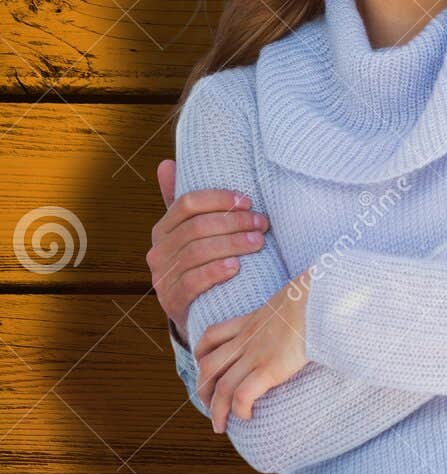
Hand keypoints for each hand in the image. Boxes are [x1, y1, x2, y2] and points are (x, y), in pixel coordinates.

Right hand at [147, 159, 268, 342]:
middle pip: (197, 228)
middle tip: (261, 223)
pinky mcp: (172, 301)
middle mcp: (158, 251)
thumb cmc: (200, 262)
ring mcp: (163, 277)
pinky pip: (192, 282)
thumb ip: (183, 201)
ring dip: (231, 244)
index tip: (248, 201)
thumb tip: (166, 163)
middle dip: (234, 222)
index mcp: (163, 228)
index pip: (187, 204)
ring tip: (258, 242)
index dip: (219, 199)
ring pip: (196, 253)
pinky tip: (236, 267)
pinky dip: (216, 272)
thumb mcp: (192, 231)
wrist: (195, 310)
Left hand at [194, 270, 311, 433]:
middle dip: (202, 390)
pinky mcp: (270, 368)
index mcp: (250, 322)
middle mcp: (247, 340)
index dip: (201, 356)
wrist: (320, 297)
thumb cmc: (317, 295)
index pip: (212, 336)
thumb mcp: (295, 296)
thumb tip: (313, 305)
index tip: (209, 372)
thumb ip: (294, 305)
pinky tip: (247, 416)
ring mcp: (256, 355)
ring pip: (221, 387)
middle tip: (209, 406)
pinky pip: (243, 396)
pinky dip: (239, 410)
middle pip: (208, 367)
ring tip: (221, 426)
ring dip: (216, 410)